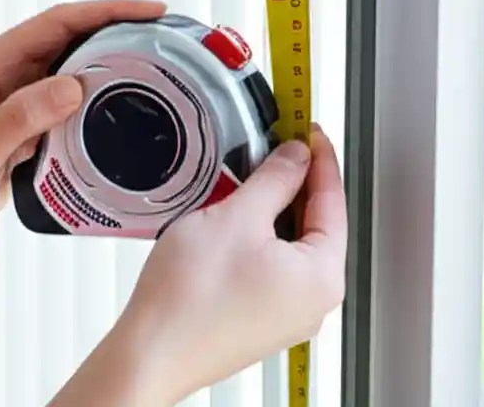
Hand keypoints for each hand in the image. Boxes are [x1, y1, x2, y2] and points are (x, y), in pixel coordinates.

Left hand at [0, 0, 165, 252]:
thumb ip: (21, 117)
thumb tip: (74, 85)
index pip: (57, 23)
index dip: (107, 11)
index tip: (152, 11)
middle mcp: (4, 75)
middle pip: (72, 39)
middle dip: (120, 31)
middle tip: (168, 39)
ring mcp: (15, 101)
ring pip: (74, 73)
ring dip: (113, 69)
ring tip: (160, 71)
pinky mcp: (24, 128)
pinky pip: (69, 108)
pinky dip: (98, 106)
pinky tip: (126, 116)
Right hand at [53, 125, 347, 405]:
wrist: (150, 354)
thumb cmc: (189, 302)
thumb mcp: (237, 216)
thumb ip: (275, 179)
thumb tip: (296, 157)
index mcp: (322, 276)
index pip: (333, 200)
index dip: (319, 157)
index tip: (306, 130)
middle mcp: (313, 302)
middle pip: (316, 223)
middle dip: (295, 183)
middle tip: (278, 148)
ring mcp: (288, 315)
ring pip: (291, 245)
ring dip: (273, 210)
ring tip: (248, 182)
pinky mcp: (261, 321)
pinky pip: (271, 267)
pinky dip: (258, 238)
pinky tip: (235, 221)